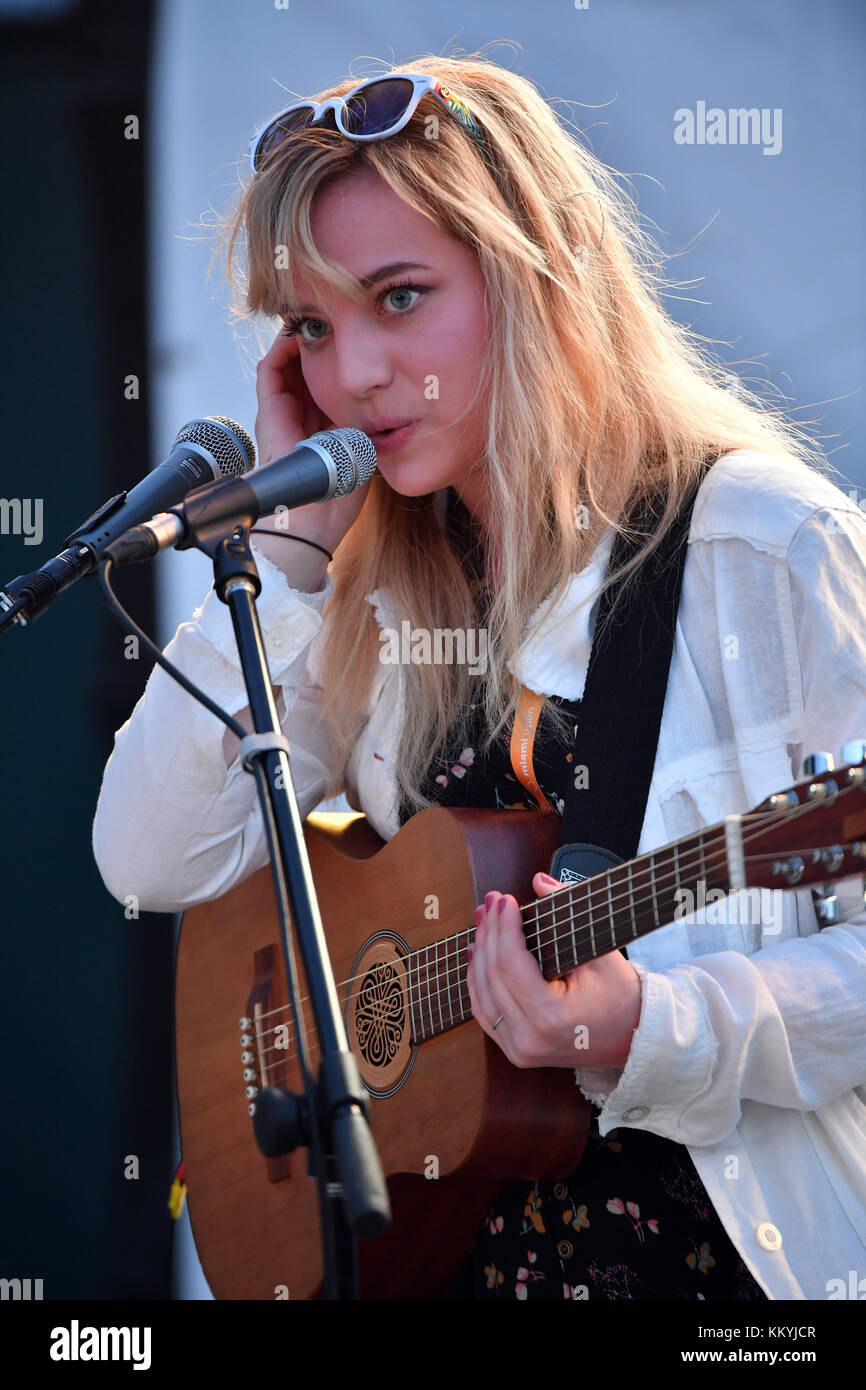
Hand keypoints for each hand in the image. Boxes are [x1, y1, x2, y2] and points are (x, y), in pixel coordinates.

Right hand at [254, 328, 368, 551]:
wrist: (318, 510)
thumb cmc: (346, 486)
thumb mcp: (367, 442)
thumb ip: (376, 419)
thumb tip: (400, 393)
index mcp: (323, 421)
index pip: (330, 380)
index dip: (342, 359)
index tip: (359, 336)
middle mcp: (300, 413)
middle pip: (309, 366)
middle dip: (323, 343)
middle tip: (339, 319)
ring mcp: (282, 411)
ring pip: (288, 363)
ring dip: (304, 340)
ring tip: (322, 320)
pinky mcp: (269, 410)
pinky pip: (270, 368)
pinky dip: (284, 347)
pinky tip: (305, 333)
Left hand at [467, 872, 642, 1069]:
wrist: (633, 1039)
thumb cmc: (622, 999)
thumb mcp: (601, 954)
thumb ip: (567, 914)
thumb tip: (539, 881)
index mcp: (548, 1018)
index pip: (509, 963)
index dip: (504, 926)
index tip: (506, 900)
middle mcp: (528, 1039)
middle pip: (492, 975)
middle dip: (489, 932)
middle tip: (491, 902)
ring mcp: (518, 1050)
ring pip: (481, 993)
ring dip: (480, 953)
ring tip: (483, 920)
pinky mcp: (515, 1051)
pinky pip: (485, 1011)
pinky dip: (478, 981)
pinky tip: (478, 954)